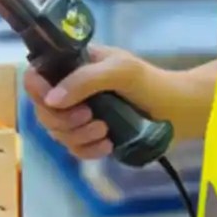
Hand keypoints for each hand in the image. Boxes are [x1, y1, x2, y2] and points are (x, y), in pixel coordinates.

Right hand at [23, 45, 157, 159]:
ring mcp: (80, 114)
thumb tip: (51, 99)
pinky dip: (86, 150)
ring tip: (104, 130)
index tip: (53, 101)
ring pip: (56, 132)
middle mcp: (72, 89)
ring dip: (77, 135)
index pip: (37, 75)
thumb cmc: (151, 83)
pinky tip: (107, 146)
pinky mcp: (91, 137)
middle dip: (63, 118)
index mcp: (74, 65)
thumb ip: (84, 80)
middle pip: (43, 109)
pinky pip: (73, 149)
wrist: (179, 112)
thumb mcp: (120, 71)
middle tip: (89, 116)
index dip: (37, 90)